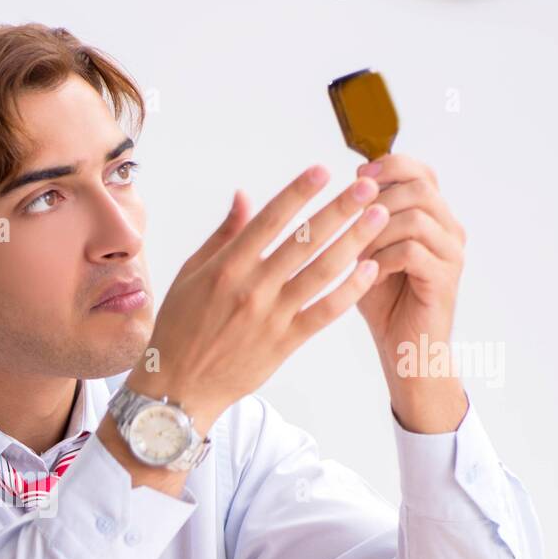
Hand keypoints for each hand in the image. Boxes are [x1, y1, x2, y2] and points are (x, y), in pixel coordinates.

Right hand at [127, 165, 388, 428]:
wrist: (178, 387)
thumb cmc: (178, 328)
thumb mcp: (190, 275)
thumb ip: (223, 236)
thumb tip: (244, 196)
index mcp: (226, 267)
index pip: (270, 219)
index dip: (299, 192)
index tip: (324, 171)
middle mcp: (252, 288)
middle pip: (305, 240)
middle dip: (340, 208)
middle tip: (368, 186)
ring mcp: (271, 317)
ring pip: (322, 271)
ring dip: (354, 240)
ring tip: (379, 217)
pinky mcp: (284, 343)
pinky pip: (324, 312)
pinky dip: (349, 290)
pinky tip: (369, 269)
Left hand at [353, 153, 469, 429]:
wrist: (404, 350)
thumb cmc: (384, 302)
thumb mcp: (368, 252)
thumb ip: (365, 220)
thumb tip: (352, 183)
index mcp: (434, 217)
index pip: (421, 171)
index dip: (389, 166)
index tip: (357, 177)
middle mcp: (450, 229)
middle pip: (419, 187)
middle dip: (377, 200)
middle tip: (352, 225)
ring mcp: (452, 253)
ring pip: (414, 217)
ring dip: (376, 233)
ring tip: (359, 257)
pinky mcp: (445, 278)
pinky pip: (411, 251)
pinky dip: (382, 259)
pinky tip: (368, 276)